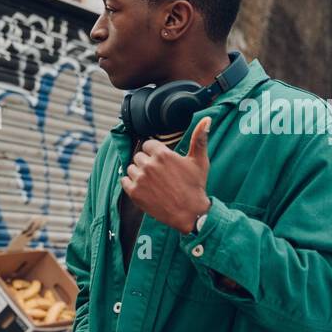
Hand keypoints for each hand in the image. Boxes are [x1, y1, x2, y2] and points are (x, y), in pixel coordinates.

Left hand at [120, 117, 212, 233]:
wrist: (189, 213)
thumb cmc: (195, 186)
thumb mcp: (199, 161)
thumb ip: (199, 139)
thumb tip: (207, 118)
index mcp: (163, 154)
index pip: (148, 145)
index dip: (155, 152)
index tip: (162, 161)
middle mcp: (149, 165)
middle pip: (139, 156)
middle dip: (147, 162)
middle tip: (159, 174)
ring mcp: (140, 179)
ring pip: (131, 168)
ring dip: (139, 173)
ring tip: (152, 182)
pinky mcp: (134, 193)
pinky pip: (124, 181)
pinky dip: (131, 183)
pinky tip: (144, 188)